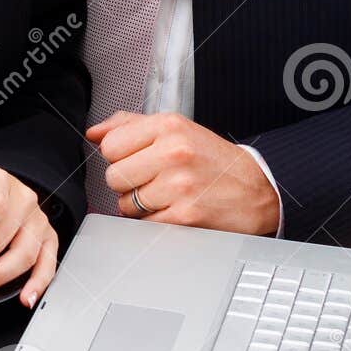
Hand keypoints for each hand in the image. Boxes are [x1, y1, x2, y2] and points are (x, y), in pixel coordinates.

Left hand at [86, 111, 279, 234]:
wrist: (257, 190)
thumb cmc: (213, 160)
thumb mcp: (176, 129)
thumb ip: (130, 126)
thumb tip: (94, 133)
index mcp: (168, 126)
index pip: (110, 145)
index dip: (119, 157)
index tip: (137, 160)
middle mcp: (174, 153)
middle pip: (113, 177)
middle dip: (128, 184)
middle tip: (153, 181)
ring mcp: (180, 185)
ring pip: (125, 204)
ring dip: (140, 206)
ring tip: (167, 196)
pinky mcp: (185, 216)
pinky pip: (144, 224)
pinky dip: (155, 222)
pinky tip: (175, 210)